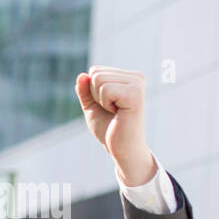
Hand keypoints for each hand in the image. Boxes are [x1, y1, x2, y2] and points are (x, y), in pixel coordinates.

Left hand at [76, 67, 154, 186]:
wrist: (122, 148)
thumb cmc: (109, 128)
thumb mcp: (92, 106)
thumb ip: (85, 90)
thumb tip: (81, 75)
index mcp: (128, 77)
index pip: (95, 70)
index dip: (92, 92)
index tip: (107, 106)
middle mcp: (136, 77)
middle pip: (95, 73)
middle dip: (95, 96)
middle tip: (111, 110)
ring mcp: (137, 84)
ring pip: (98, 80)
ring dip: (100, 101)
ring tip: (115, 111)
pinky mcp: (135, 94)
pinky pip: (105, 89)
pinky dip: (105, 104)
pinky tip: (118, 112)